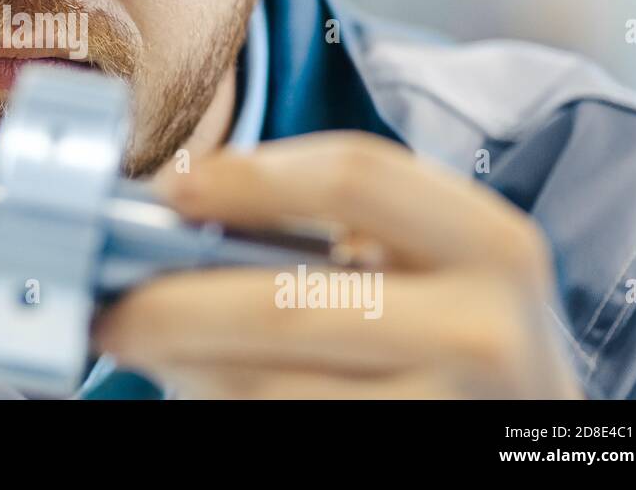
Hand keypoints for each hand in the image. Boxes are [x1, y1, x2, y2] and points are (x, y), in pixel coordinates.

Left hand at [94, 131, 583, 398]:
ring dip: (187, 370)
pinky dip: (223, 410)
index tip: (170, 192)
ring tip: (149, 351)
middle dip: (175, 306)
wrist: (523, 430)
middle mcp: (483, 332)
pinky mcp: (411, 459)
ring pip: (271, 393)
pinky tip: (198, 389)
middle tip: (112, 310)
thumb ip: (329, 232)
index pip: (356, 176)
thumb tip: (177, 221)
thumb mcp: (426, 262)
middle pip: (287, 305)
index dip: (250, 177)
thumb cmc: (450, 328)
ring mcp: (449, 414)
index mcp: (489, 245)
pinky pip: (283, 432)